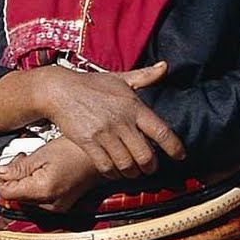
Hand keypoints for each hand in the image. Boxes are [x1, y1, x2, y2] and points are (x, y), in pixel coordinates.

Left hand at [0, 137, 103, 212]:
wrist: (105, 154)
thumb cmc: (75, 149)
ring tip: (25, 159)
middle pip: (17, 196)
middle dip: (7, 179)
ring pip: (27, 197)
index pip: (8, 193)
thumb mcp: (43, 153)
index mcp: (44, 192)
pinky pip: (39, 197)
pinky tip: (36, 168)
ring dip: (19, 181)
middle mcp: (51, 204)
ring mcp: (59, 206)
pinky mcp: (64, 203)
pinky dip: (32, 184)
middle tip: (11, 158)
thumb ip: (18, 167)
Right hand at [36, 62, 186, 177]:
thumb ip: (145, 76)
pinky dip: (113, 173)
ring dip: (133, 172)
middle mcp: (121, 121)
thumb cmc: (92, 84)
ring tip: (133, 171)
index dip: (174, 147)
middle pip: (146, 156)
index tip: (180, 156)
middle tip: (150, 167)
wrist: (59, 90)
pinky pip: (106, 167)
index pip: (161, 131)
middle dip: (151, 166)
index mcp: (133, 106)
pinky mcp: (88, 143)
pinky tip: (115, 170)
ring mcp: (104, 133)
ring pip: (127, 165)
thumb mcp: (120, 78)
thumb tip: (165, 66)